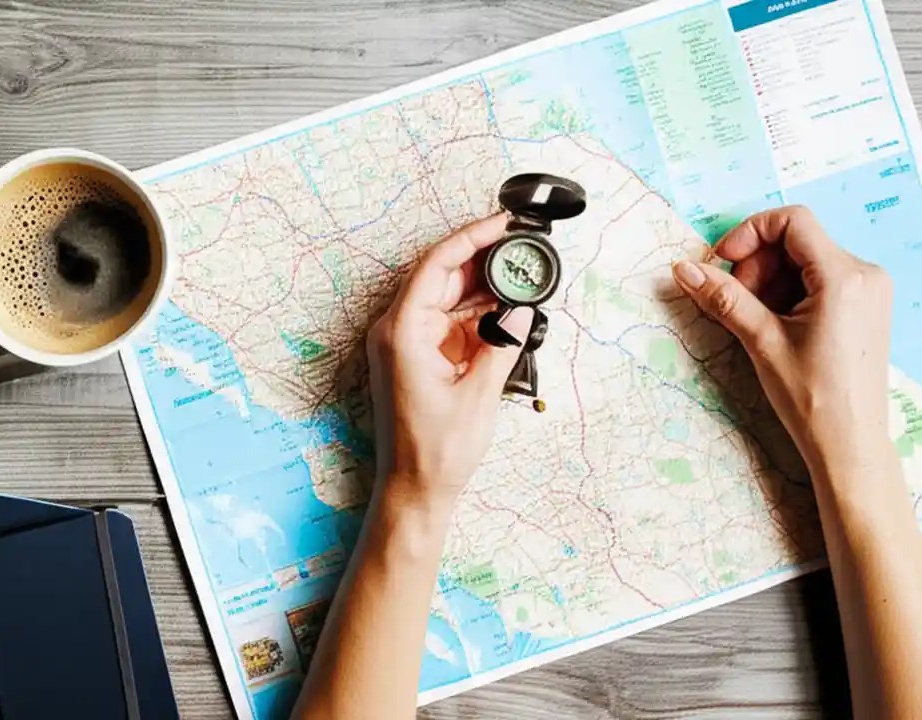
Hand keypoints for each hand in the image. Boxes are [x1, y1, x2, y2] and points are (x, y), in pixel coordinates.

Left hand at [368, 214, 532, 506]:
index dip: (472, 238)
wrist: (415, 491)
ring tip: (523, 274)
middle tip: (523, 245)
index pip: (437, 265)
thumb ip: (502, 344)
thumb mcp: (480, 394)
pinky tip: (509, 310)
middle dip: (484, 259)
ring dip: (484, 288)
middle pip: (442, 276)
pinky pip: (451, 324)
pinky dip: (478, 316)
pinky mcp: (420, 360)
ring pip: (448, 298)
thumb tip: (521, 309)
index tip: (503, 223)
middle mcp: (398, 331)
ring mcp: (408, 345)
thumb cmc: (436, 451)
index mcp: (402, 332)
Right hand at [672, 206, 893, 476]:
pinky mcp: (866, 307)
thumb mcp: (762, 341)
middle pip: (798, 241)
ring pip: (807, 262)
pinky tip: (777, 326)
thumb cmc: (811, 398)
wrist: (850, 444)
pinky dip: (791, 293)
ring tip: (756, 320)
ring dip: (772, 280)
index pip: (792, 221)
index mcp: (844, 276)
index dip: (750, 233)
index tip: (723, 262)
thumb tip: (684, 269)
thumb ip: (724, 298)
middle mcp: (865, 274)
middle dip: (758, 263)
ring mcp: (870, 291)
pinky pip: (822, 281)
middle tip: (736, 301)